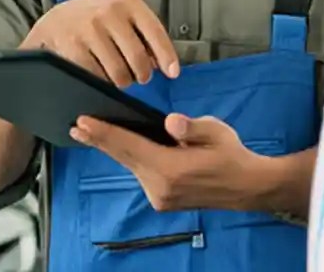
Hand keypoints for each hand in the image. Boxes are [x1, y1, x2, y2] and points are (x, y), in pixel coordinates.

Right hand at [19, 0, 178, 87]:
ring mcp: (90, 29)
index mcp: (128, 3)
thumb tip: (163, 65)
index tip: (172, 73)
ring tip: (117, 75)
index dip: (167, 56)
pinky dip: (102, 82)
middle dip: (141, 75)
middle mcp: (110, 13)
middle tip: (137, 77)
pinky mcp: (74, 47)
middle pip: (138, 59)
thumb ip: (145, 35)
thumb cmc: (97, 21)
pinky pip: (98, 78)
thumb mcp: (122, 17)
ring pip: (119, 73)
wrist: (56, 20)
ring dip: (122, 82)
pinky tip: (100, 74)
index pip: (155, 32)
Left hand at [69, 112, 275, 211]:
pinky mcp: (162, 199)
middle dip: (100, 140)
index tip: (83, 123)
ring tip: (93, 131)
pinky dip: (131, 158)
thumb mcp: (216, 132)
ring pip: (131, 165)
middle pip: (124, 157)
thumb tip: (171, 123)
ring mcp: (160, 197)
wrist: (247, 187)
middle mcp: (160, 187)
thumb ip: (192, 127)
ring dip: (115, 149)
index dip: (105, 134)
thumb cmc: (232, 156)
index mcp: (172, 170)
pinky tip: (122, 145)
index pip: (130, 146)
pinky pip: (140, 172)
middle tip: (76, 126)